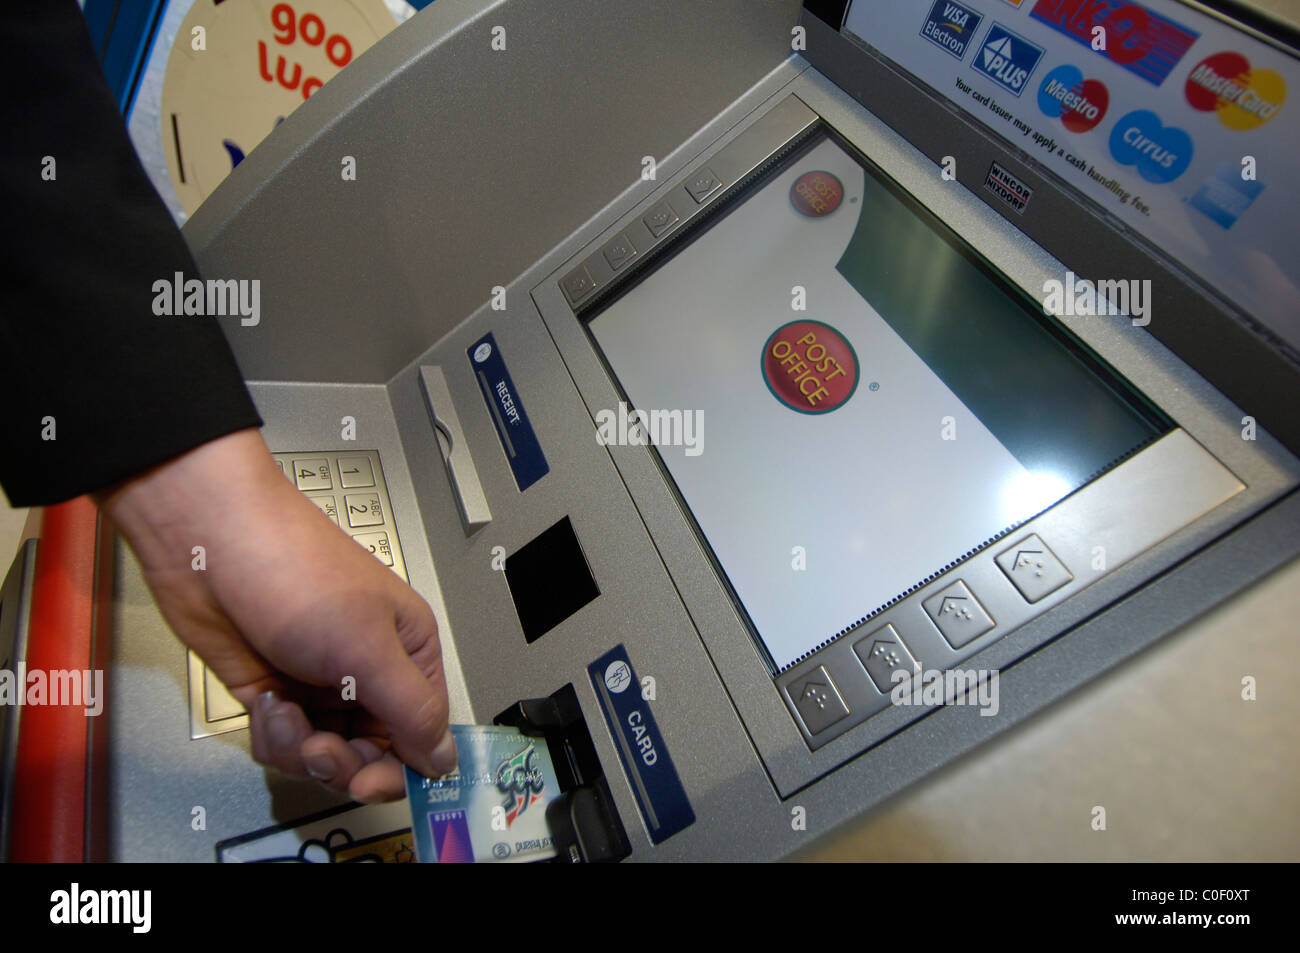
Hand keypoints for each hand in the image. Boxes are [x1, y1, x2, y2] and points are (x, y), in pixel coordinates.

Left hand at [97, 428, 456, 801]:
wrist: (210, 543)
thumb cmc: (295, 568)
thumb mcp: (366, 648)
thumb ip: (412, 710)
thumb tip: (446, 756)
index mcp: (408, 652)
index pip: (424, 730)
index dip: (404, 766)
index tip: (372, 783)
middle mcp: (367, 671)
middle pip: (375, 753)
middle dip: (344, 763)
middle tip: (322, 754)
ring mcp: (320, 682)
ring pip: (326, 755)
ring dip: (301, 748)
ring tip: (286, 715)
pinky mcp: (276, 691)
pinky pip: (285, 743)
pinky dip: (273, 735)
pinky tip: (266, 702)